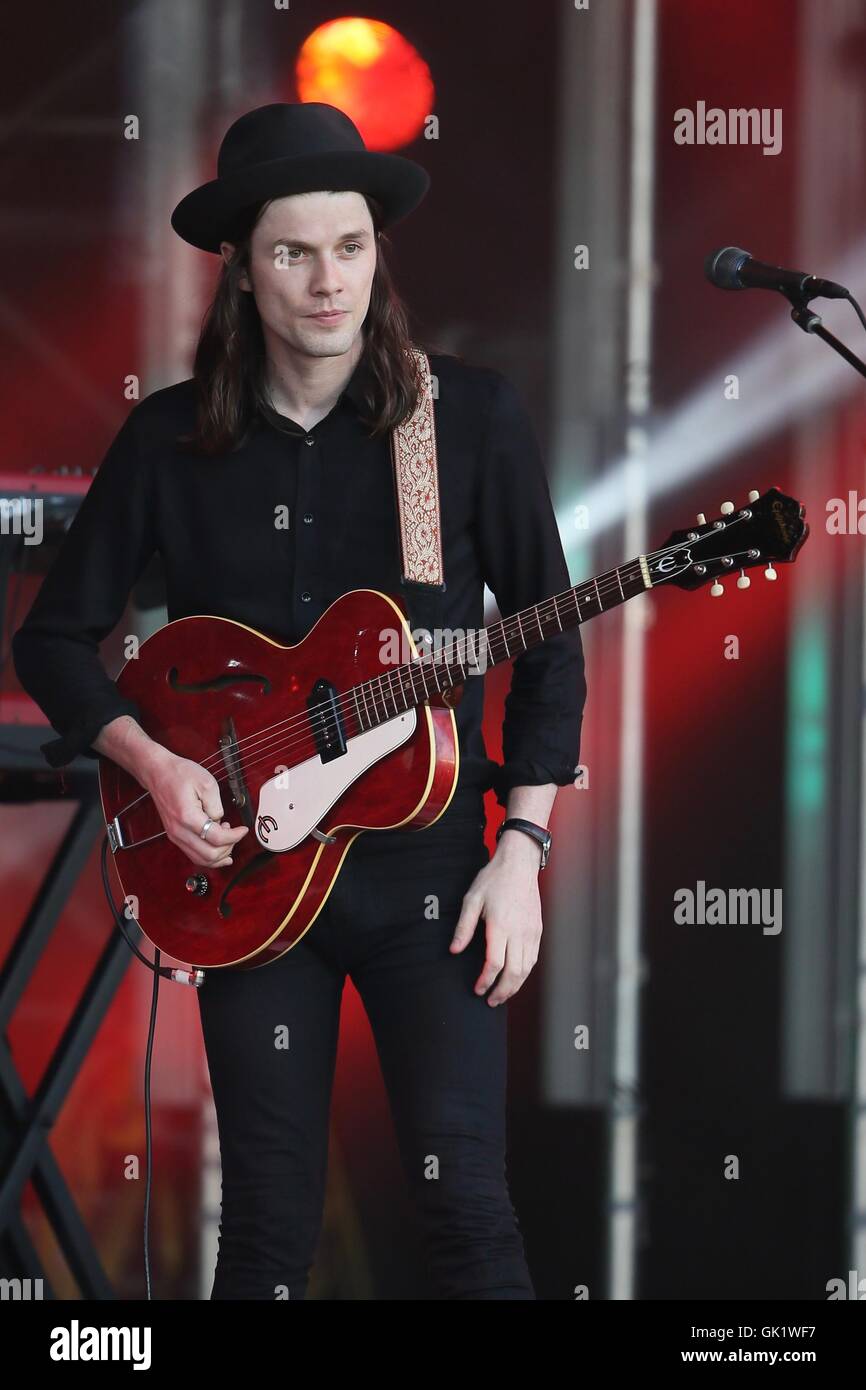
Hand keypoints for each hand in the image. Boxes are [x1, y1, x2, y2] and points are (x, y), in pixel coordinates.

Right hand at [138, 747, 249, 869]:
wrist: (158, 773)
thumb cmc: (179, 774)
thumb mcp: (207, 783)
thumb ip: (217, 806)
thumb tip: (220, 822)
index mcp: (187, 817)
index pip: (216, 838)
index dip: (235, 836)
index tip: (243, 830)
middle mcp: (179, 831)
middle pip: (209, 855)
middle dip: (228, 848)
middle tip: (235, 835)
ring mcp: (175, 835)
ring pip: (200, 859)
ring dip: (218, 855)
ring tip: (227, 841)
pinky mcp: (175, 835)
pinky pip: (193, 854)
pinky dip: (207, 854)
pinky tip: (217, 847)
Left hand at [449, 831, 542, 1004]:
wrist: (519, 863)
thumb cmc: (493, 880)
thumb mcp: (471, 899)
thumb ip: (463, 927)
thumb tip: (454, 951)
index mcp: (500, 925)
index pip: (495, 964)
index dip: (485, 981)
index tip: (477, 990)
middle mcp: (519, 932)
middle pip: (514, 973)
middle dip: (502, 991)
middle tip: (490, 1002)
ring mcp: (531, 932)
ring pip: (526, 969)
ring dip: (515, 986)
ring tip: (502, 995)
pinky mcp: (538, 929)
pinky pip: (534, 958)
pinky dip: (525, 973)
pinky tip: (516, 978)